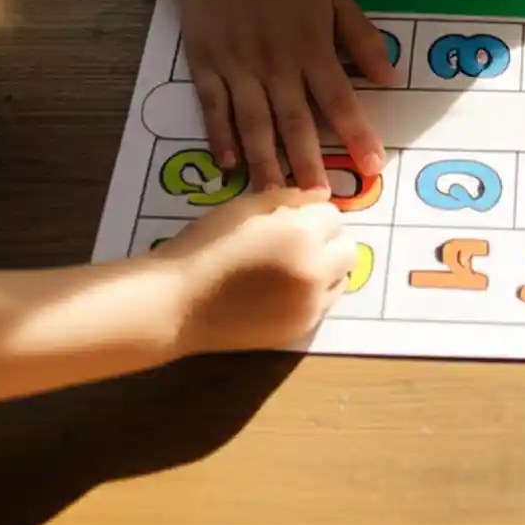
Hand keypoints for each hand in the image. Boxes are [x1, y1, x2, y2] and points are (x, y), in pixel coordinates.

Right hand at [154, 188, 356, 353]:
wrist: (177, 303)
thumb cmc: (204, 247)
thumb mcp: (243, 208)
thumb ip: (288, 199)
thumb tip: (320, 196)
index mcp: (302, 234)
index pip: (334, 215)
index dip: (313, 214)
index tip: (291, 218)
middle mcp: (316, 270)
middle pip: (347, 248)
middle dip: (329, 241)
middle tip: (295, 242)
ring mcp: (311, 304)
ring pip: (340, 279)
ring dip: (325, 269)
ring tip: (287, 267)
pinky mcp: (301, 328)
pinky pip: (322, 304)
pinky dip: (311, 294)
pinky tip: (279, 291)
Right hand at [176, 0, 395, 190]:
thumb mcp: (334, 0)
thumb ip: (363, 40)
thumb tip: (391, 78)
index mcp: (311, 48)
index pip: (338, 98)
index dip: (356, 133)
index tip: (372, 165)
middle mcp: (275, 63)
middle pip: (295, 121)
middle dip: (308, 163)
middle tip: (319, 202)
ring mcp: (238, 67)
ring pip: (253, 123)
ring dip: (265, 163)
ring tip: (275, 199)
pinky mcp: (207, 67)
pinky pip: (214, 109)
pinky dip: (221, 137)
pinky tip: (231, 166)